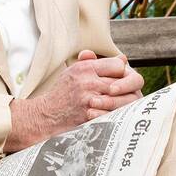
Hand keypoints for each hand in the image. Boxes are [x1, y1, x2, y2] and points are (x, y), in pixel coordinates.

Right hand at [5, 50, 134, 150]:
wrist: (46, 115)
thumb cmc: (62, 93)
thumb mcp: (74, 72)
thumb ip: (96, 63)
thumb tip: (122, 59)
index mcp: (85, 68)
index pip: (118, 66)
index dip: (123, 73)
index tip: (121, 79)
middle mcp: (87, 81)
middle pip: (124, 82)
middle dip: (129, 89)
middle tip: (129, 94)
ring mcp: (89, 99)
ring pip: (123, 100)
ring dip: (127, 104)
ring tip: (126, 106)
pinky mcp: (90, 115)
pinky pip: (114, 114)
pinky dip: (119, 115)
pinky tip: (118, 115)